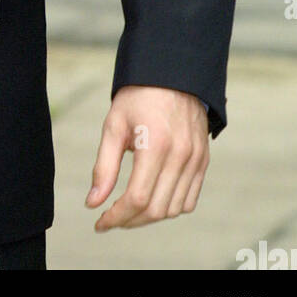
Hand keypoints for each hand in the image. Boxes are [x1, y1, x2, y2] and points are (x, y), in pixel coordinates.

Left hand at [86, 85, 208, 230]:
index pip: (137, 198)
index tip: (99, 222)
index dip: (116, 217)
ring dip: (148, 218)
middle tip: (110, 219)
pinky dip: (169, 208)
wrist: (172, 74)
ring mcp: (195, 160)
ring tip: (128, 211)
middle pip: (155, 209)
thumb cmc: (138, 97)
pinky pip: (189, 200)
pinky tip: (151, 201)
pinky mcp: (203, 161)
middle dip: (129, 221)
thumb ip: (104, 167)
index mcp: (155, 144)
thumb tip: (93, 202)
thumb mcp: (113, 126)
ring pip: (173, 209)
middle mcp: (180, 156)